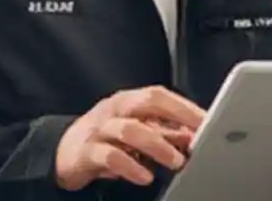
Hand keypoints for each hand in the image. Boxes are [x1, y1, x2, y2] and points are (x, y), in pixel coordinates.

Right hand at [55, 85, 205, 190]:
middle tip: (198, 137)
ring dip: (157, 145)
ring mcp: (99, 130)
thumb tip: (194, 135)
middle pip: (146, 103)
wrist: (61, 153)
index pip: (159, 96)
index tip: (210, 121)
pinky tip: (144, 176)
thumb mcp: (135, 133)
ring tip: (176, 161)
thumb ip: (163, 132)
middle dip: (176, 117)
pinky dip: (130, 166)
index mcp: (128, 102)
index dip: (185, 107)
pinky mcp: (86, 153)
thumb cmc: (105, 140)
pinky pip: (109, 156)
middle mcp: (114, 110)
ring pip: (129, 129)